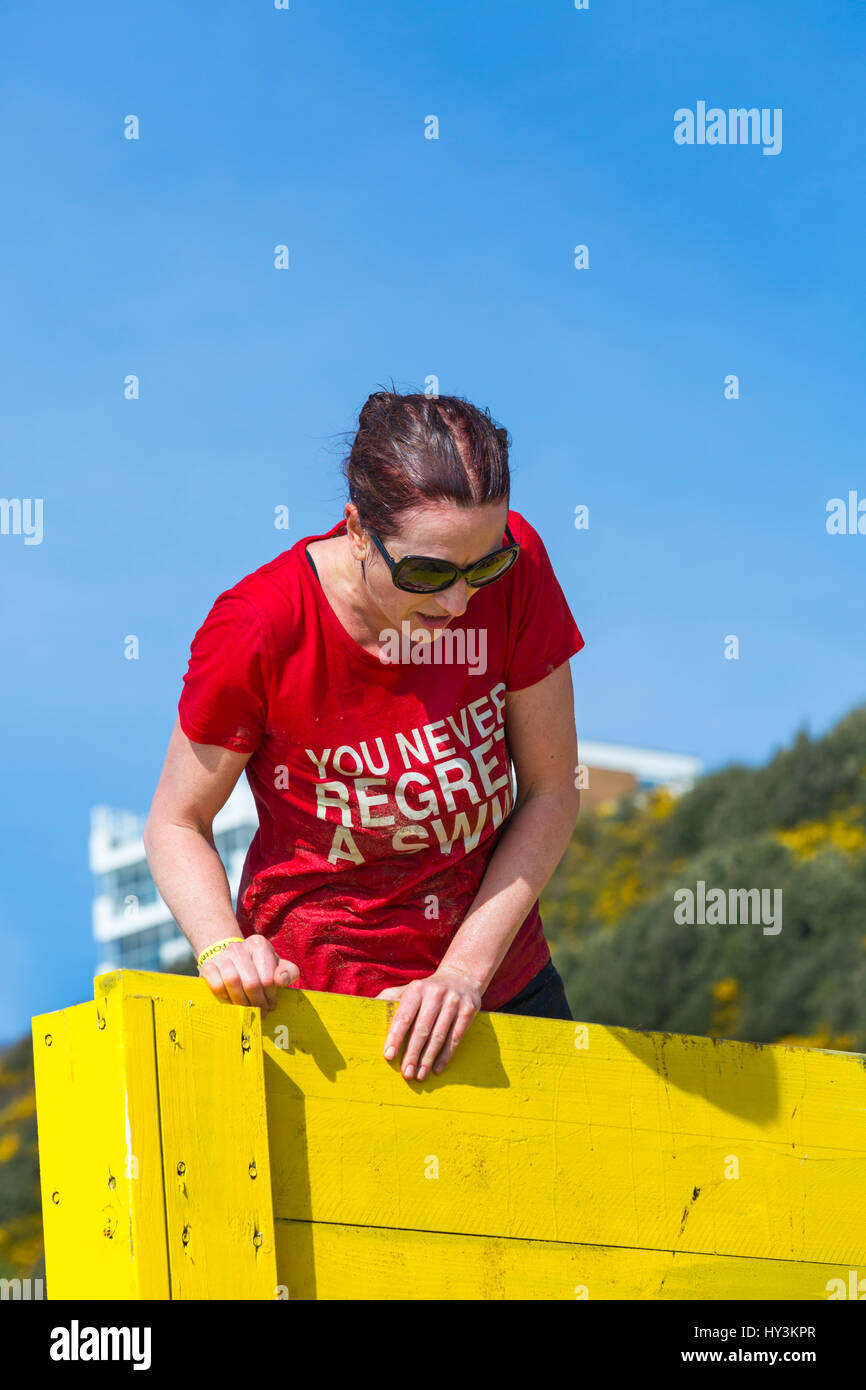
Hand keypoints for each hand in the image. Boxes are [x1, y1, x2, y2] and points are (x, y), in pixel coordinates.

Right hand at [199, 935, 298, 1014]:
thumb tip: (281, 980)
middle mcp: (239, 947)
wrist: (232, 959)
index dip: (271, 996)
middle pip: (251, 982)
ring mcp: (222, 956)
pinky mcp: (208, 966)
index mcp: (259, 944)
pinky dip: (223, 995)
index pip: (268, 977)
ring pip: (232, 981)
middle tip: (261, 1012)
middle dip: (258, 1002)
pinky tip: (230, 999)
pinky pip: (215, 985)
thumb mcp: (277, 966)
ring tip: (247, 1009)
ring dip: (241, 1001)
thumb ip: (288, 972)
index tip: (271, 1005)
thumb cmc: (259, 966)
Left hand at [378, 965, 483, 1080]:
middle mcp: (435, 994)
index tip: (389, 1055)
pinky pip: (456, 1037)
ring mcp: (453, 1002)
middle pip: (422, 1029)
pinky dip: (446, 1055)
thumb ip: (390, 997)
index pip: (404, 1016)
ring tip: (420, 1076)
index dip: (396, 1036)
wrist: (461, 977)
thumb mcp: (410, 988)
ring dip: (428, 1058)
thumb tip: (369, 1008)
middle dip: (412, 1053)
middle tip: (406, 1073)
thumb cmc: (428, 989)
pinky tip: (437, 1069)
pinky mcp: (468, 1011)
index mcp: (417, 989)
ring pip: (439, 1036)